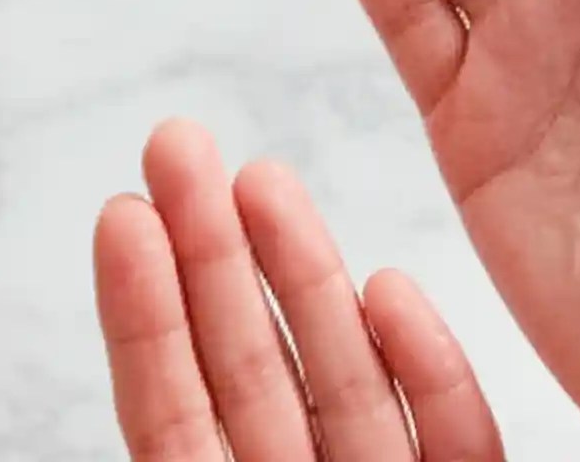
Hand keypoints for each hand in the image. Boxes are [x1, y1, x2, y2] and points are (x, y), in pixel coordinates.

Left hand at [93, 120, 502, 460]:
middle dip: (212, 254)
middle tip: (179, 149)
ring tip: (264, 179)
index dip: (144, 320)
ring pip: (348, 382)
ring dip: (308, 275)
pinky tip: (391, 288)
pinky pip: (455, 436)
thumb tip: (138, 418)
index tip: (123, 214)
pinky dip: (432, 367)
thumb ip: (173, 458)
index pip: (173, 417)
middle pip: (252, 374)